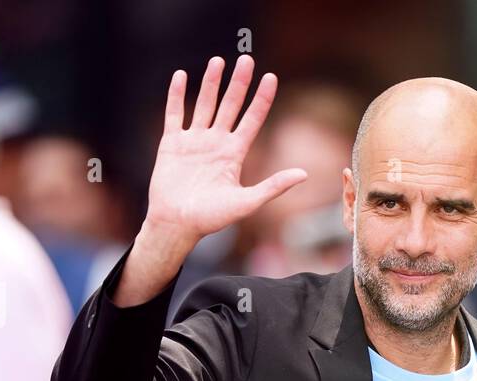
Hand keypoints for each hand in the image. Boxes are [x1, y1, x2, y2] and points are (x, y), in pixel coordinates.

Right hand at [117, 54, 307, 304]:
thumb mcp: (247, 203)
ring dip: (211, 83)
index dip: (261, 99)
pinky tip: (181, 76)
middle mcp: (216, 143)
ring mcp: (194, 142)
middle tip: (247, 59)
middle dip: (238, 83)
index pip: (252, 120)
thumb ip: (273, 186)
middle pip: (230, 106)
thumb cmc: (211, 219)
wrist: (177, 225)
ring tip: (218, 61)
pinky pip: (175, 114)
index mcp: (234, 154)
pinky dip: (177, 96)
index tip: (271, 77)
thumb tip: (304, 174)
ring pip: (204, 104)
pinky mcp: (172, 144)